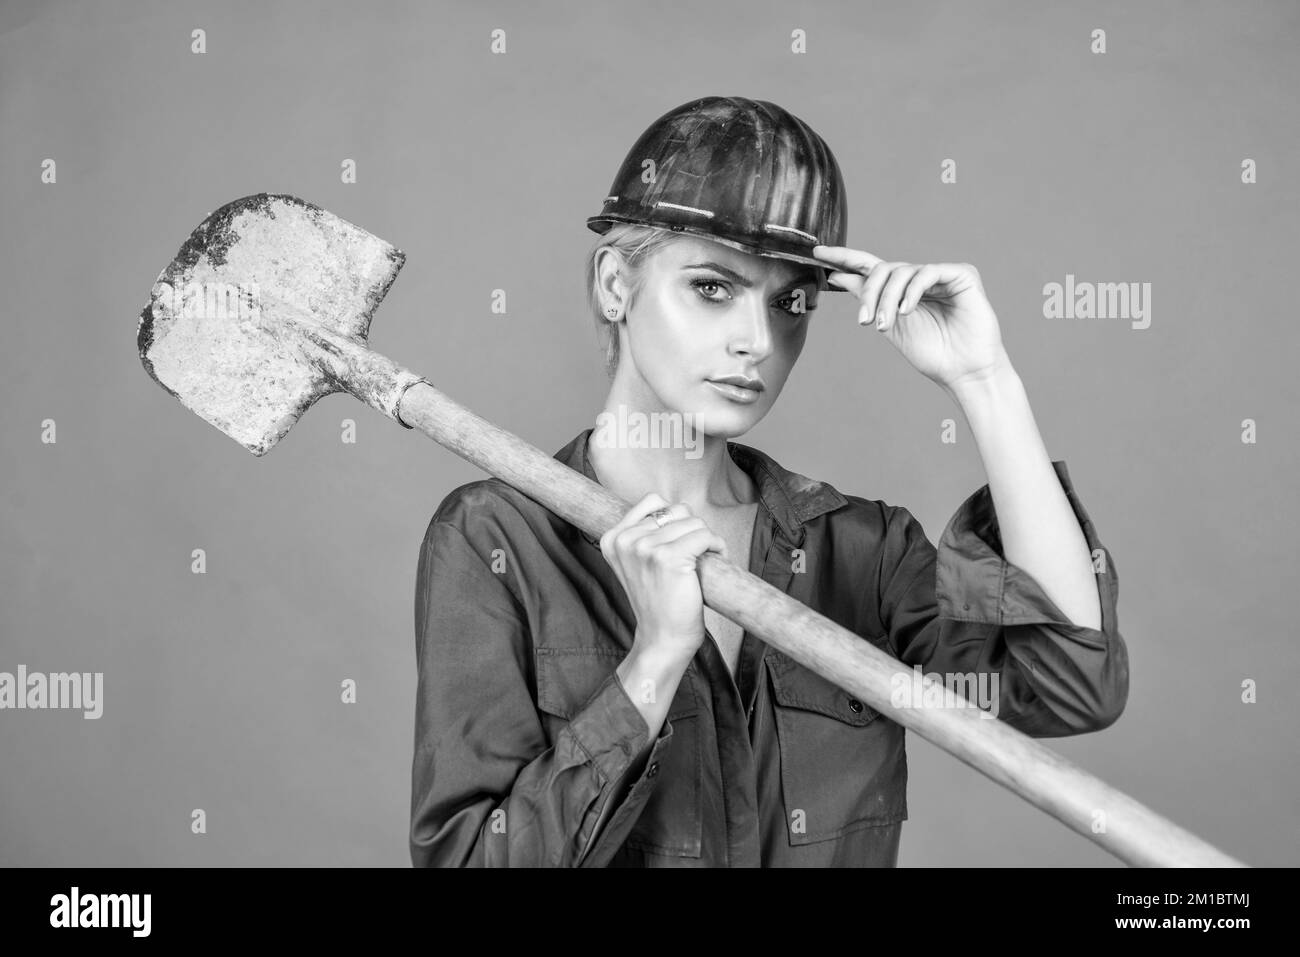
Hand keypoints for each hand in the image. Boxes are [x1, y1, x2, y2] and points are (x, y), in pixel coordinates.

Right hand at [599, 493, 727, 663]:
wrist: (662, 638)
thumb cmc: (657, 601)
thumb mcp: (636, 562)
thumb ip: (644, 533)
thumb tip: (676, 507)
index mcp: (612, 538)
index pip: (653, 500)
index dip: (676, 518)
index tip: (680, 541)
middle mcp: (625, 540)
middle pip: (676, 510)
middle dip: (692, 529)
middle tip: (696, 552)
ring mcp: (645, 548)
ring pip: (694, 522)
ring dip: (707, 539)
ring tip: (704, 559)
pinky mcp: (669, 558)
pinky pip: (705, 535)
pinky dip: (717, 546)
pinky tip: (716, 559)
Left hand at [813, 246, 1011, 389]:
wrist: (963, 372)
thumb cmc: (933, 354)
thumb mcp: (889, 325)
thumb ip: (868, 299)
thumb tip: (838, 276)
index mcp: (903, 290)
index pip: (870, 267)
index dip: (845, 257)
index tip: (818, 252)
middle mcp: (920, 279)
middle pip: (883, 269)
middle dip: (869, 293)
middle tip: (863, 320)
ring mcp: (941, 275)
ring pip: (902, 272)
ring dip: (887, 299)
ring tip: (884, 325)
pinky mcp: (962, 275)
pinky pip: (927, 273)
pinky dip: (912, 292)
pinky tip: (906, 311)